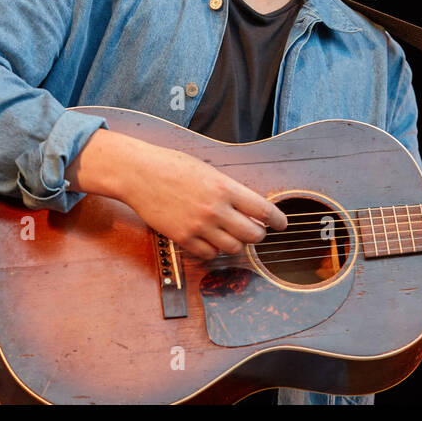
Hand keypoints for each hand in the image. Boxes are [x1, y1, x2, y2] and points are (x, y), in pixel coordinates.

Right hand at [66, 129, 287, 258]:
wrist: (140, 174)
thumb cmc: (172, 166)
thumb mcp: (208, 170)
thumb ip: (229, 189)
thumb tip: (249, 205)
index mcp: (225, 188)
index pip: (263, 210)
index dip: (277, 220)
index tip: (281, 224)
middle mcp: (216, 209)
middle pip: (252, 234)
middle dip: (258, 234)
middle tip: (256, 231)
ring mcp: (199, 226)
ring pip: (233, 248)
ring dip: (237, 244)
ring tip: (233, 236)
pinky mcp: (183, 238)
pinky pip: (208, 254)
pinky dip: (213, 250)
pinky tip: (211, 241)